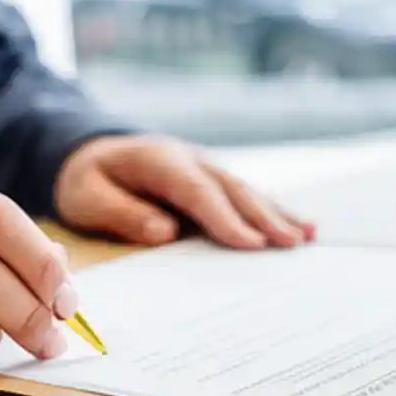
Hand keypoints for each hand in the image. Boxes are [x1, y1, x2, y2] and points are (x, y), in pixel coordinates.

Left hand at [53, 135, 314, 247]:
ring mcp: (206, 168)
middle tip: (291, 243)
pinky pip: (246, 197)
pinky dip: (274, 211)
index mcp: (159, 161)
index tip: (250, 243)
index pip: (196, 191)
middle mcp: (191, 159)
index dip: (224, 217)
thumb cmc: (87, 180)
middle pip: (231, 189)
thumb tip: (164, 232)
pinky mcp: (214, 181)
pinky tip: (301, 226)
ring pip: (247, 191)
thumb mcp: (87, 197)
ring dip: (278, 213)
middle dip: (263, 217)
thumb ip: (122, 212)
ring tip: (308, 235)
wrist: (91, 152)